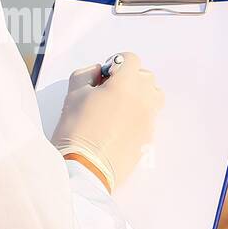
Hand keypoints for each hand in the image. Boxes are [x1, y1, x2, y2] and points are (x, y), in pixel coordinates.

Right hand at [51, 52, 163, 191]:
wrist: (85, 168)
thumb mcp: (73, 94)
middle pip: (145, 77)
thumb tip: (97, 72)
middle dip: (129, 79)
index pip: (131, 60)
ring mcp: (149, 120)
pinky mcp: (148, 139)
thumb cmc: (77, 130)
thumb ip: (86, 74)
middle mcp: (143, 99)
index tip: (105, 75)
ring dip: (141, 96)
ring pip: (154, 97)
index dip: (116, 64)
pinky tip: (119, 128)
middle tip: (109, 91)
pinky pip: (149, 119)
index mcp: (126, 84)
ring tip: (121, 107)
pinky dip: (138, 117)